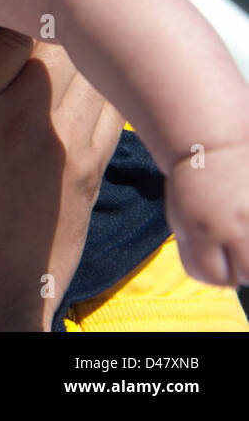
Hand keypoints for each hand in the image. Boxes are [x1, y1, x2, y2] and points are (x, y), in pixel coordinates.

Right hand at [0, 30, 123, 330]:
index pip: (4, 30)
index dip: (1, 11)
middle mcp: (18, 119)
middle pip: (52, 38)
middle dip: (40, 23)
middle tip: (21, 15)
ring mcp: (61, 143)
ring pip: (88, 66)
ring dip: (74, 51)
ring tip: (53, 43)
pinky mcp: (89, 170)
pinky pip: (111, 106)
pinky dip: (100, 87)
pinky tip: (80, 85)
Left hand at [165, 139, 248, 285]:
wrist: (211, 144)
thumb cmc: (192, 184)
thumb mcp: (180, 218)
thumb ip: (196, 250)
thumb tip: (223, 278)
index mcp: (202, 228)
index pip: (209, 275)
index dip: (209, 269)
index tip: (210, 253)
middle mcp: (234, 224)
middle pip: (246, 275)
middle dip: (240, 269)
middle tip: (235, 249)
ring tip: (243, 237)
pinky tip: (246, 223)